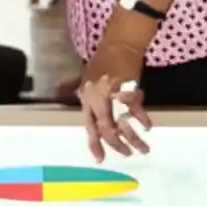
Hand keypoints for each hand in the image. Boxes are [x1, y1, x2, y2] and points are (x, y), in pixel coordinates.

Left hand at [77, 45, 150, 161]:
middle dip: (117, 145)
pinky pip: (136, 109)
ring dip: (134, 139)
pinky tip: (148, 126)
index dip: (94, 143)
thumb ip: (73, 85)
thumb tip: (58, 89)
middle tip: (126, 154)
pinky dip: (143, 119)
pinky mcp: (129, 89)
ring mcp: (113, 94)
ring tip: (142, 149)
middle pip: (106, 128)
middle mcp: (98, 98)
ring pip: (123, 123)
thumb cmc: (102, 60)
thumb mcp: (84, 74)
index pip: (89, 125)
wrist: (119, 45)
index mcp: (87, 97)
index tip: (99, 159)